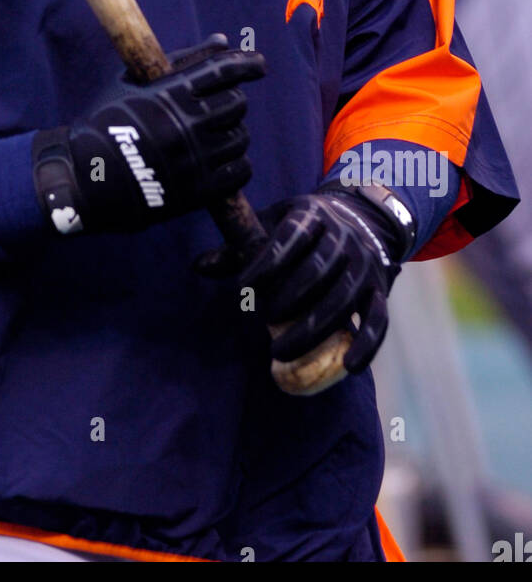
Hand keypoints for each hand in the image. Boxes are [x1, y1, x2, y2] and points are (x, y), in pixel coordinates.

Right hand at [32, 33, 265, 235]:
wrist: (83, 180)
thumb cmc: (105, 123)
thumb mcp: (131, 83)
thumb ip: (180, 60)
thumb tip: (224, 41)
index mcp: (169, 94)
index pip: (223, 71)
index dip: (248, 63)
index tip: (259, 64)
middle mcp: (185, 125)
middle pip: (237, 103)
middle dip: (232, 99)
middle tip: (218, 105)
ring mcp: (194, 160)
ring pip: (240, 137)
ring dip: (232, 132)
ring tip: (212, 134)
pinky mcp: (197, 191)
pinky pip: (239, 171)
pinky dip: (236, 163)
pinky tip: (218, 159)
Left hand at [201, 183, 415, 372]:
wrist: (361, 217)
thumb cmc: (304, 227)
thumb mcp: (273, 223)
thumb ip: (240, 246)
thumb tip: (199, 265)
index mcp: (312, 215)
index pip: (290, 238)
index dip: (266, 265)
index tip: (243, 290)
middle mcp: (343, 236)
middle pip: (317, 272)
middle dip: (289, 302)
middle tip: (265, 324)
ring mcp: (365, 263)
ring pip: (344, 298)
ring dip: (316, 330)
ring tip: (283, 352)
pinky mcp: (380, 288)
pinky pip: (379, 319)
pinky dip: (367, 344)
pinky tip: (348, 367)